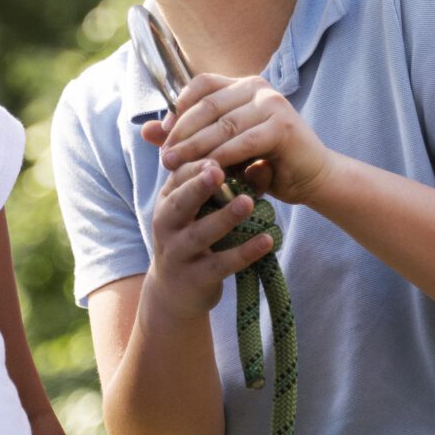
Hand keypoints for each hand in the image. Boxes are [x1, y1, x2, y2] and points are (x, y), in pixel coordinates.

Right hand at [140, 160, 273, 329]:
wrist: (174, 292)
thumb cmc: (193, 236)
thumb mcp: (201, 209)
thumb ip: (228, 186)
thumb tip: (263, 162)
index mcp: (168, 201)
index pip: (178, 175)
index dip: (197, 161)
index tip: (218, 142)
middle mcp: (167, 225)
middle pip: (180, 202)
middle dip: (197, 186)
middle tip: (218, 169)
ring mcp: (179, 253)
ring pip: (201, 233)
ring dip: (224, 218)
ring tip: (248, 202)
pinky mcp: (196, 278)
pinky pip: (221, 264)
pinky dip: (244, 253)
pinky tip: (267, 240)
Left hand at [147, 72, 337, 204]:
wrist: (313, 178)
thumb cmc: (267, 163)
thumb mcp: (223, 148)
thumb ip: (188, 137)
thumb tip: (144, 130)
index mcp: (244, 86)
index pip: (202, 85)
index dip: (179, 107)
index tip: (163, 134)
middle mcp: (259, 87)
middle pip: (208, 105)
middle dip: (181, 132)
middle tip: (164, 156)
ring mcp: (273, 104)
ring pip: (223, 125)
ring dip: (195, 146)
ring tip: (174, 165)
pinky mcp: (283, 126)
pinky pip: (243, 141)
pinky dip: (222, 157)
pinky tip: (207, 171)